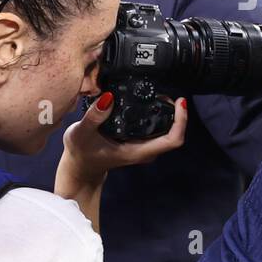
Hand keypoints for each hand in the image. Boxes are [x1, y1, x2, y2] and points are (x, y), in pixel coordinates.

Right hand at [59, 91, 188, 188]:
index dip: (181, 121)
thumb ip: (94, 116)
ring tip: (161, 96)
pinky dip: (159, 116)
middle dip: (176, 114)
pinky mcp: (140, 142)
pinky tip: (152, 103)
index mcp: (138, 152)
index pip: (173, 140)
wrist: (80, 165)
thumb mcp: (82, 132)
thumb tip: (108, 98)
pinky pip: (157, 129)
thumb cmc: (81, 152)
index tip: (180, 103)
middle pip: (174, 133)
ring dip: (169, 114)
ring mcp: (144, 147)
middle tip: (168, 96)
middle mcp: (146, 151)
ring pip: (167, 131)